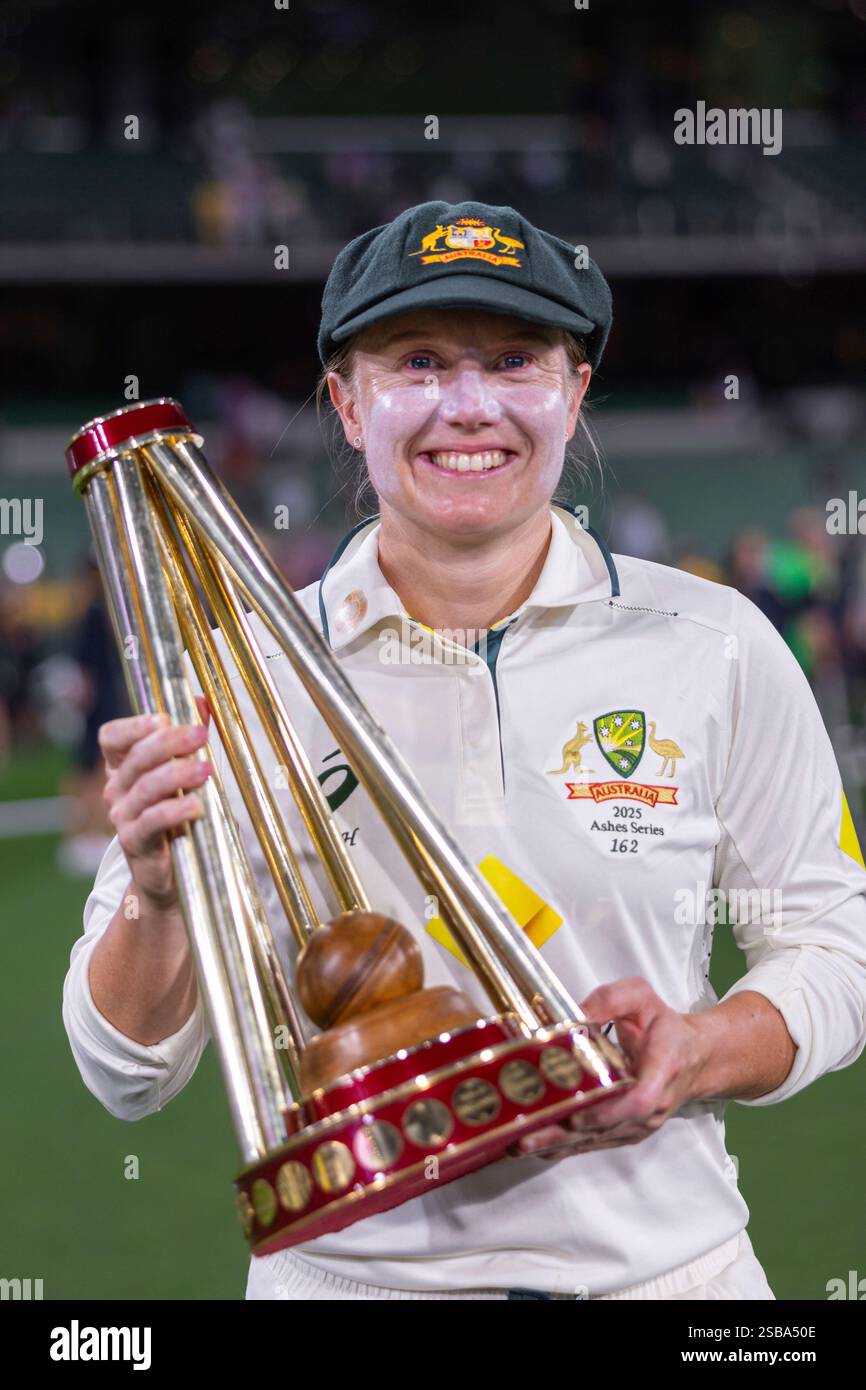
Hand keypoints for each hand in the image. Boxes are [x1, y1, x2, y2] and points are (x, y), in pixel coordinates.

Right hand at [99, 697, 212, 912]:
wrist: (168, 873)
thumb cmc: (177, 816)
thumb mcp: (183, 773)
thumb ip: (189, 737)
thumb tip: (202, 701)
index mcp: (122, 767)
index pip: (112, 737)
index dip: (134, 725)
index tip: (163, 718)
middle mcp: (116, 789)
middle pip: (135, 759)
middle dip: (169, 743)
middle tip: (200, 735)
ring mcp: (122, 816)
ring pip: (145, 788)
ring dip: (177, 775)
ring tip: (206, 769)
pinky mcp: (136, 842)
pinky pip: (153, 821)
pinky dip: (176, 810)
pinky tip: (197, 805)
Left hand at [511, 976, 706, 1162]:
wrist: (692, 1056)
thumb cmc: (664, 1026)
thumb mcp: (642, 998)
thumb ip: (611, 999)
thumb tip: (576, 1013)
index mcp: (662, 1069)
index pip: (639, 1101)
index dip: (606, 1112)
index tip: (575, 1116)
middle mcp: (652, 1106)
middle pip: (608, 1128)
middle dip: (565, 1134)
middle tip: (527, 1135)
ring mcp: (639, 1124)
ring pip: (597, 1140)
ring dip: (559, 1145)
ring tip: (520, 1144)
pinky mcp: (626, 1132)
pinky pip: (595, 1143)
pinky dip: (565, 1147)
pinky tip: (536, 1147)